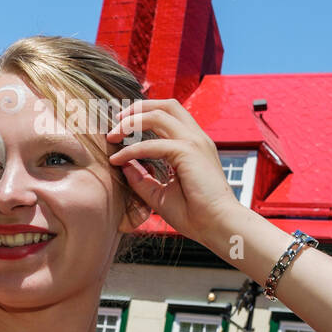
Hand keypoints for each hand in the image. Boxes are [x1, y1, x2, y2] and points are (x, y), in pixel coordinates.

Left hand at [105, 98, 243, 244]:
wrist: (218, 226)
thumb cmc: (195, 214)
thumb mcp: (161, 194)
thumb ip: (142, 178)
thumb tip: (123, 165)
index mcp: (193, 145)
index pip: (169, 115)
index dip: (144, 114)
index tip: (122, 126)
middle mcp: (196, 138)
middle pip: (166, 105)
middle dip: (137, 108)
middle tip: (116, 121)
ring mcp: (194, 142)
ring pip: (159, 115)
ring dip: (131, 121)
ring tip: (113, 135)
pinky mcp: (188, 152)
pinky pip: (153, 144)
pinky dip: (132, 150)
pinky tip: (118, 159)